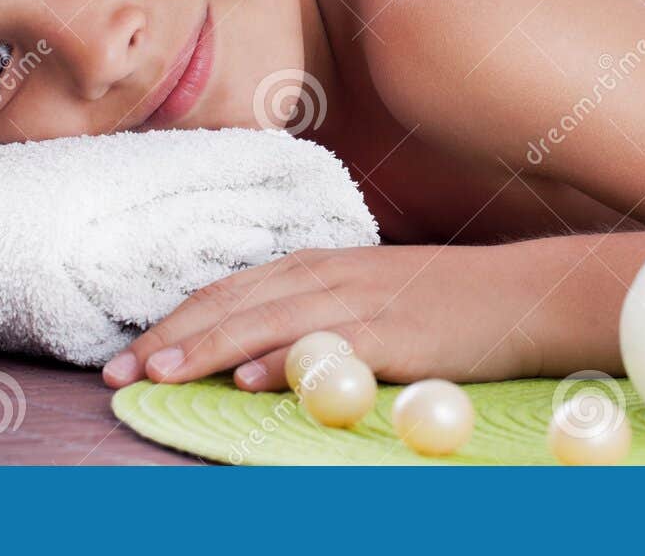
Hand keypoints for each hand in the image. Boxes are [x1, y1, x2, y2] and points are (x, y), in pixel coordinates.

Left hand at [100, 242, 568, 391]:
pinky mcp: (397, 331)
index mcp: (322, 264)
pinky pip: (332, 346)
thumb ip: (317, 314)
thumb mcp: (373, 295)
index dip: (176, 320)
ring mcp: (364, 299)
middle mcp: (332, 273)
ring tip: (160, 373)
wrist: (525, 294)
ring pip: (269, 320)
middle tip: (118, 373)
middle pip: (236, 302)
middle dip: (172, 337)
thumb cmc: (449, 303)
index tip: (129, 355)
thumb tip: (257, 352)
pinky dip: (289, 360)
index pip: (230, 290)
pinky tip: (253, 379)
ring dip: (210, 348)